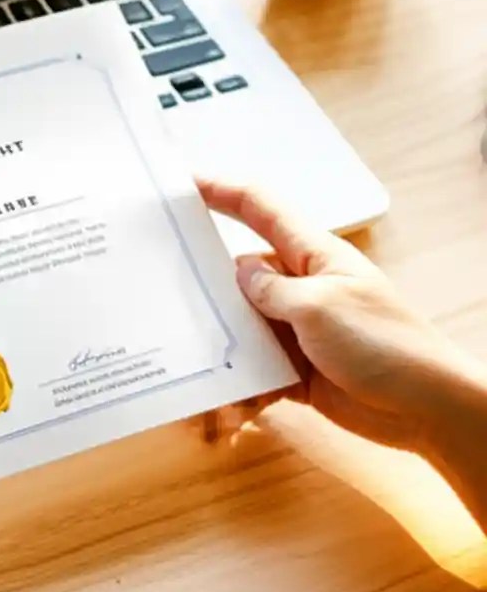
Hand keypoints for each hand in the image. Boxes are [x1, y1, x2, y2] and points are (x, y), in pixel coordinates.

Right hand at [197, 180, 482, 452]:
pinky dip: (238, 388)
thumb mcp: (320, 306)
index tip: (182, 182)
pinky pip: (251, 370)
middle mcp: (298, 287)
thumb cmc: (387, 345)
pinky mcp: (293, 368)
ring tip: (195, 370)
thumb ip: (271, 288)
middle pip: (237, 273)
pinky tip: (230, 408)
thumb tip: (238, 272)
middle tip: (163, 296)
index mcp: (312, 255)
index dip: (221, 190)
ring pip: (238, 327)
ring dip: (219, 349)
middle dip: (202, 287)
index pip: (260, 209)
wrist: (426, 409)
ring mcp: (295, 328)